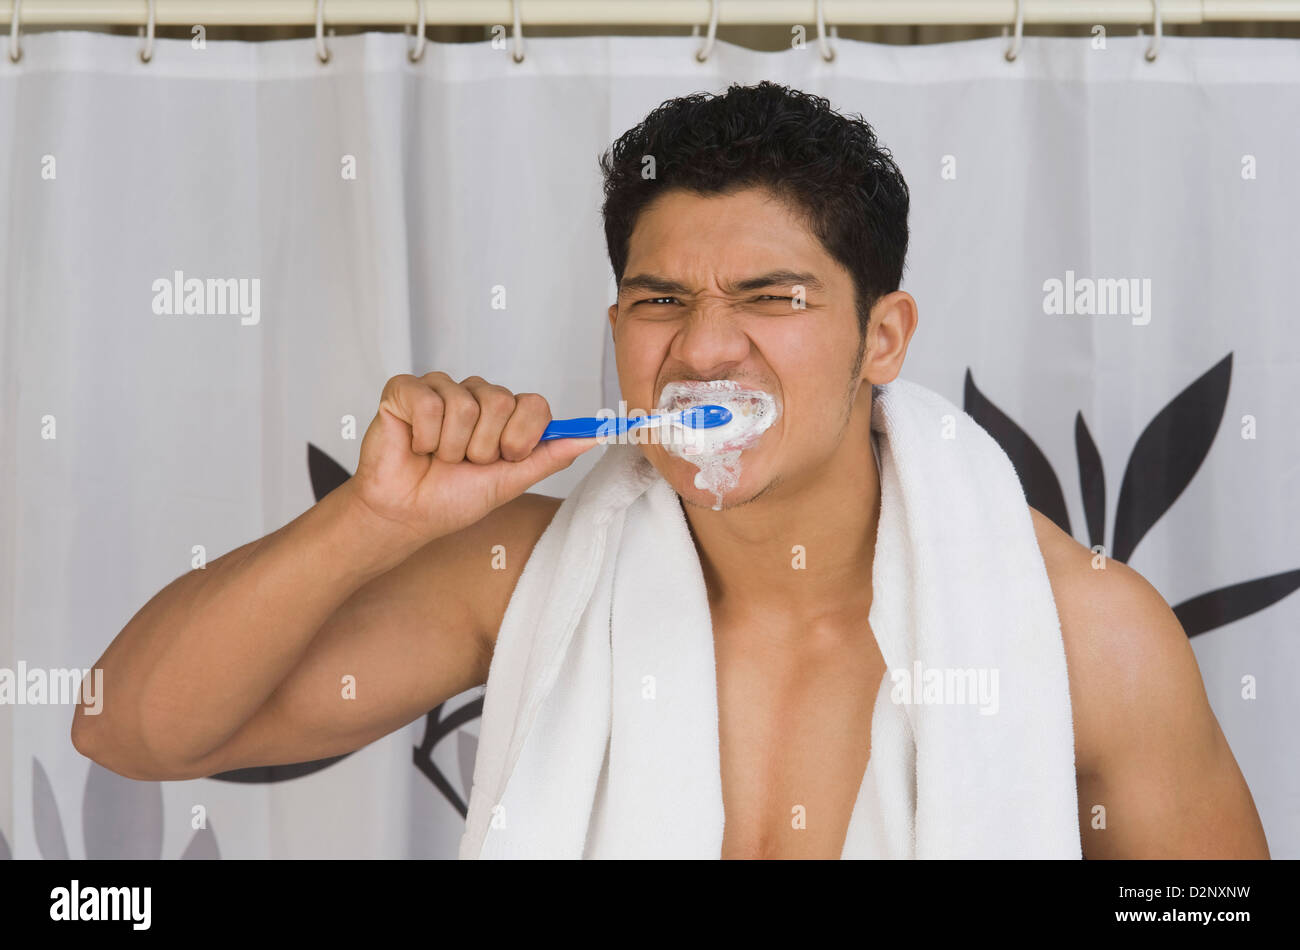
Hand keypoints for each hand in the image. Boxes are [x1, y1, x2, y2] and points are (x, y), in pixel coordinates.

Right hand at [347, 372, 598, 541]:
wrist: (405, 515)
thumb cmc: (452, 498)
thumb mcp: (511, 481)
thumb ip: (551, 456)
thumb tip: (593, 436)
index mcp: (505, 414)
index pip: (535, 403)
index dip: (521, 437)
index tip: (504, 459)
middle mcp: (476, 395)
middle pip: (502, 401)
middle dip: (483, 446)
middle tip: (464, 462)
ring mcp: (441, 388)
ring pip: (464, 404)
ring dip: (452, 447)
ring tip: (438, 457)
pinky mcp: (405, 390)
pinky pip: (429, 402)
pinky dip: (425, 436)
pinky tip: (417, 445)